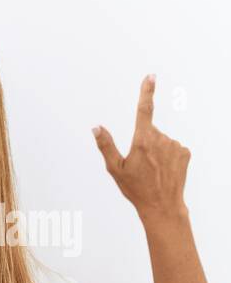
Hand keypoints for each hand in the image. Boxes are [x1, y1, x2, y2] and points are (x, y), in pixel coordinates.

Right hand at [94, 75, 190, 220]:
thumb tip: (96, 127)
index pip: (144, 109)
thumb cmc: (136, 189)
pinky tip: (164, 171)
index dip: (147, 91)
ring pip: (162, 141)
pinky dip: (167, 157)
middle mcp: (161, 139)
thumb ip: (106, 145)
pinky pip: (173, 148)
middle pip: (149, 133)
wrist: (162, 205)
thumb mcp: (114, 169)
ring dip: (156, 152)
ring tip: (153, 172)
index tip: (151, 77)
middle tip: (140, 167)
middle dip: (144, 144)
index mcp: (142, 140)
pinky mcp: (185, 152)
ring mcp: (175, 145)